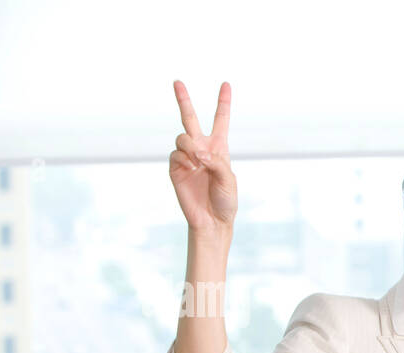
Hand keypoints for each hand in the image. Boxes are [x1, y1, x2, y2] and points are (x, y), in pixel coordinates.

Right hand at [169, 80, 236, 234]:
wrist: (212, 220)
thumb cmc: (225, 200)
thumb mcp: (229, 180)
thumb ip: (216, 162)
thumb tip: (198, 153)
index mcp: (219, 148)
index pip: (221, 120)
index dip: (223, 102)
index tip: (226, 84)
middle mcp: (201, 149)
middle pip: (190, 118)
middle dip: (183, 99)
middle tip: (177, 81)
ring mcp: (186, 157)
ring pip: (182, 137)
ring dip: (190, 146)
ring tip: (199, 161)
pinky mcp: (175, 168)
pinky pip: (175, 154)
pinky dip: (184, 159)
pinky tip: (191, 169)